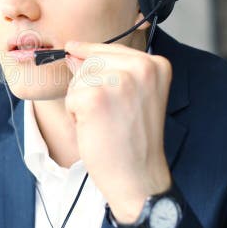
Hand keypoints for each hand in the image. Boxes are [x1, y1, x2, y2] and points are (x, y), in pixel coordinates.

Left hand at [64, 41, 171, 227]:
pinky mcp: (96, 96)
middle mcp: (142, 67)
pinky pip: (70, 96)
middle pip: (91, 60)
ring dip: (81, 102)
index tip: (87, 70)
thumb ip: (107, 69)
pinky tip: (95, 129)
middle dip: (88, 88)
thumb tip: (72, 50)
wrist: (137, 178)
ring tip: (104, 123)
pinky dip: (75, 115)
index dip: (91, 61)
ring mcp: (119, 80)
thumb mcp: (131, 95)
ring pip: (78, 78)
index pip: (109, 49)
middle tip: (109, 116)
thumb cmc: (133, 141)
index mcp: (156, 64)